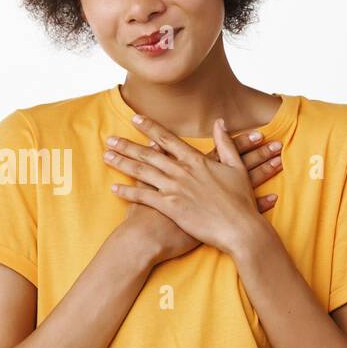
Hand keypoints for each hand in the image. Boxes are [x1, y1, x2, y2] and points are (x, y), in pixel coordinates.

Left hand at [106, 122, 282, 262]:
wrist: (240, 228)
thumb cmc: (240, 201)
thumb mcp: (237, 167)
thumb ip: (225, 143)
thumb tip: (220, 122)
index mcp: (196, 160)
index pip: (167, 139)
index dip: (150, 128)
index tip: (135, 119)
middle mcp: (182, 171)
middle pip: (148, 154)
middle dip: (127, 145)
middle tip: (110, 138)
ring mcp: (174, 189)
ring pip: (142, 172)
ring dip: (122, 163)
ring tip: (106, 156)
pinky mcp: (170, 207)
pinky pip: (144, 197)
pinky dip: (127, 192)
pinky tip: (114, 188)